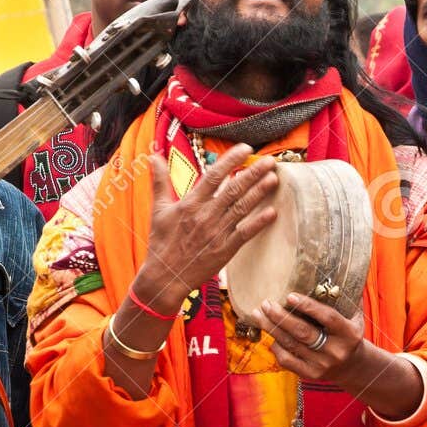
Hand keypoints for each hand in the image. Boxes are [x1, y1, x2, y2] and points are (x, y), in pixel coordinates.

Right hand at [130, 146, 278, 311]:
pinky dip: (258, 223)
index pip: (214, 176)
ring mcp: (216, 233)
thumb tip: (153, 157)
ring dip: (259, 193)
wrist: (164, 277)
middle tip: (270, 161)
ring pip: (241, 208)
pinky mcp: (224, 250)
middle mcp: (205, 216)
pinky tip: (272, 213)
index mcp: (190, 204)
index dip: (231, 160)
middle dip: (253, 173)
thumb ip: (159, 181)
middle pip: (233, 189)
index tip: (246, 148)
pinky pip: (244, 234)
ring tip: (274, 179)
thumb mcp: (158, 209)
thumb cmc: (161, 243)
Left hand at [258, 293, 367, 384]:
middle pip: (303, 332)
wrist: (351, 366)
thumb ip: (345, 298)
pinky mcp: (311, 374)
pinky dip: (276, 347)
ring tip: (258, 314)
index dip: (308, 306)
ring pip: (291, 345)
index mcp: (349, 334)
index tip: (289, 296)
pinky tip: (270, 335)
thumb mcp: (354, 317)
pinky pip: (287, 360)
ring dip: (272, 328)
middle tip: (266, 303)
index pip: (328, 318)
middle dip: (281, 317)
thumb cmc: (347, 333)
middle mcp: (336, 351)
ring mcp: (322, 365)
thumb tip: (333, 272)